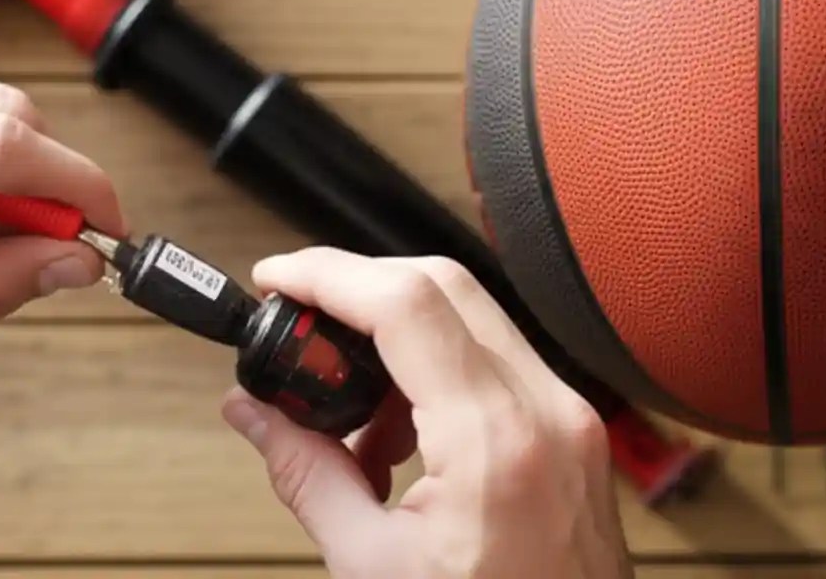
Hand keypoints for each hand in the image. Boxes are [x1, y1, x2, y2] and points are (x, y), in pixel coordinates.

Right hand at [222, 248, 632, 578]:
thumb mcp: (373, 568)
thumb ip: (305, 476)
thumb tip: (253, 413)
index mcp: (495, 443)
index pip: (404, 305)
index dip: (327, 276)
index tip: (277, 280)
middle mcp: (546, 412)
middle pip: (442, 285)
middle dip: (357, 289)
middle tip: (301, 323)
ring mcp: (568, 416)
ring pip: (470, 315)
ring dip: (394, 336)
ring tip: (350, 416)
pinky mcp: (571, 430)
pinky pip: (494, 361)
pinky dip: (433, 371)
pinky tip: (398, 436)